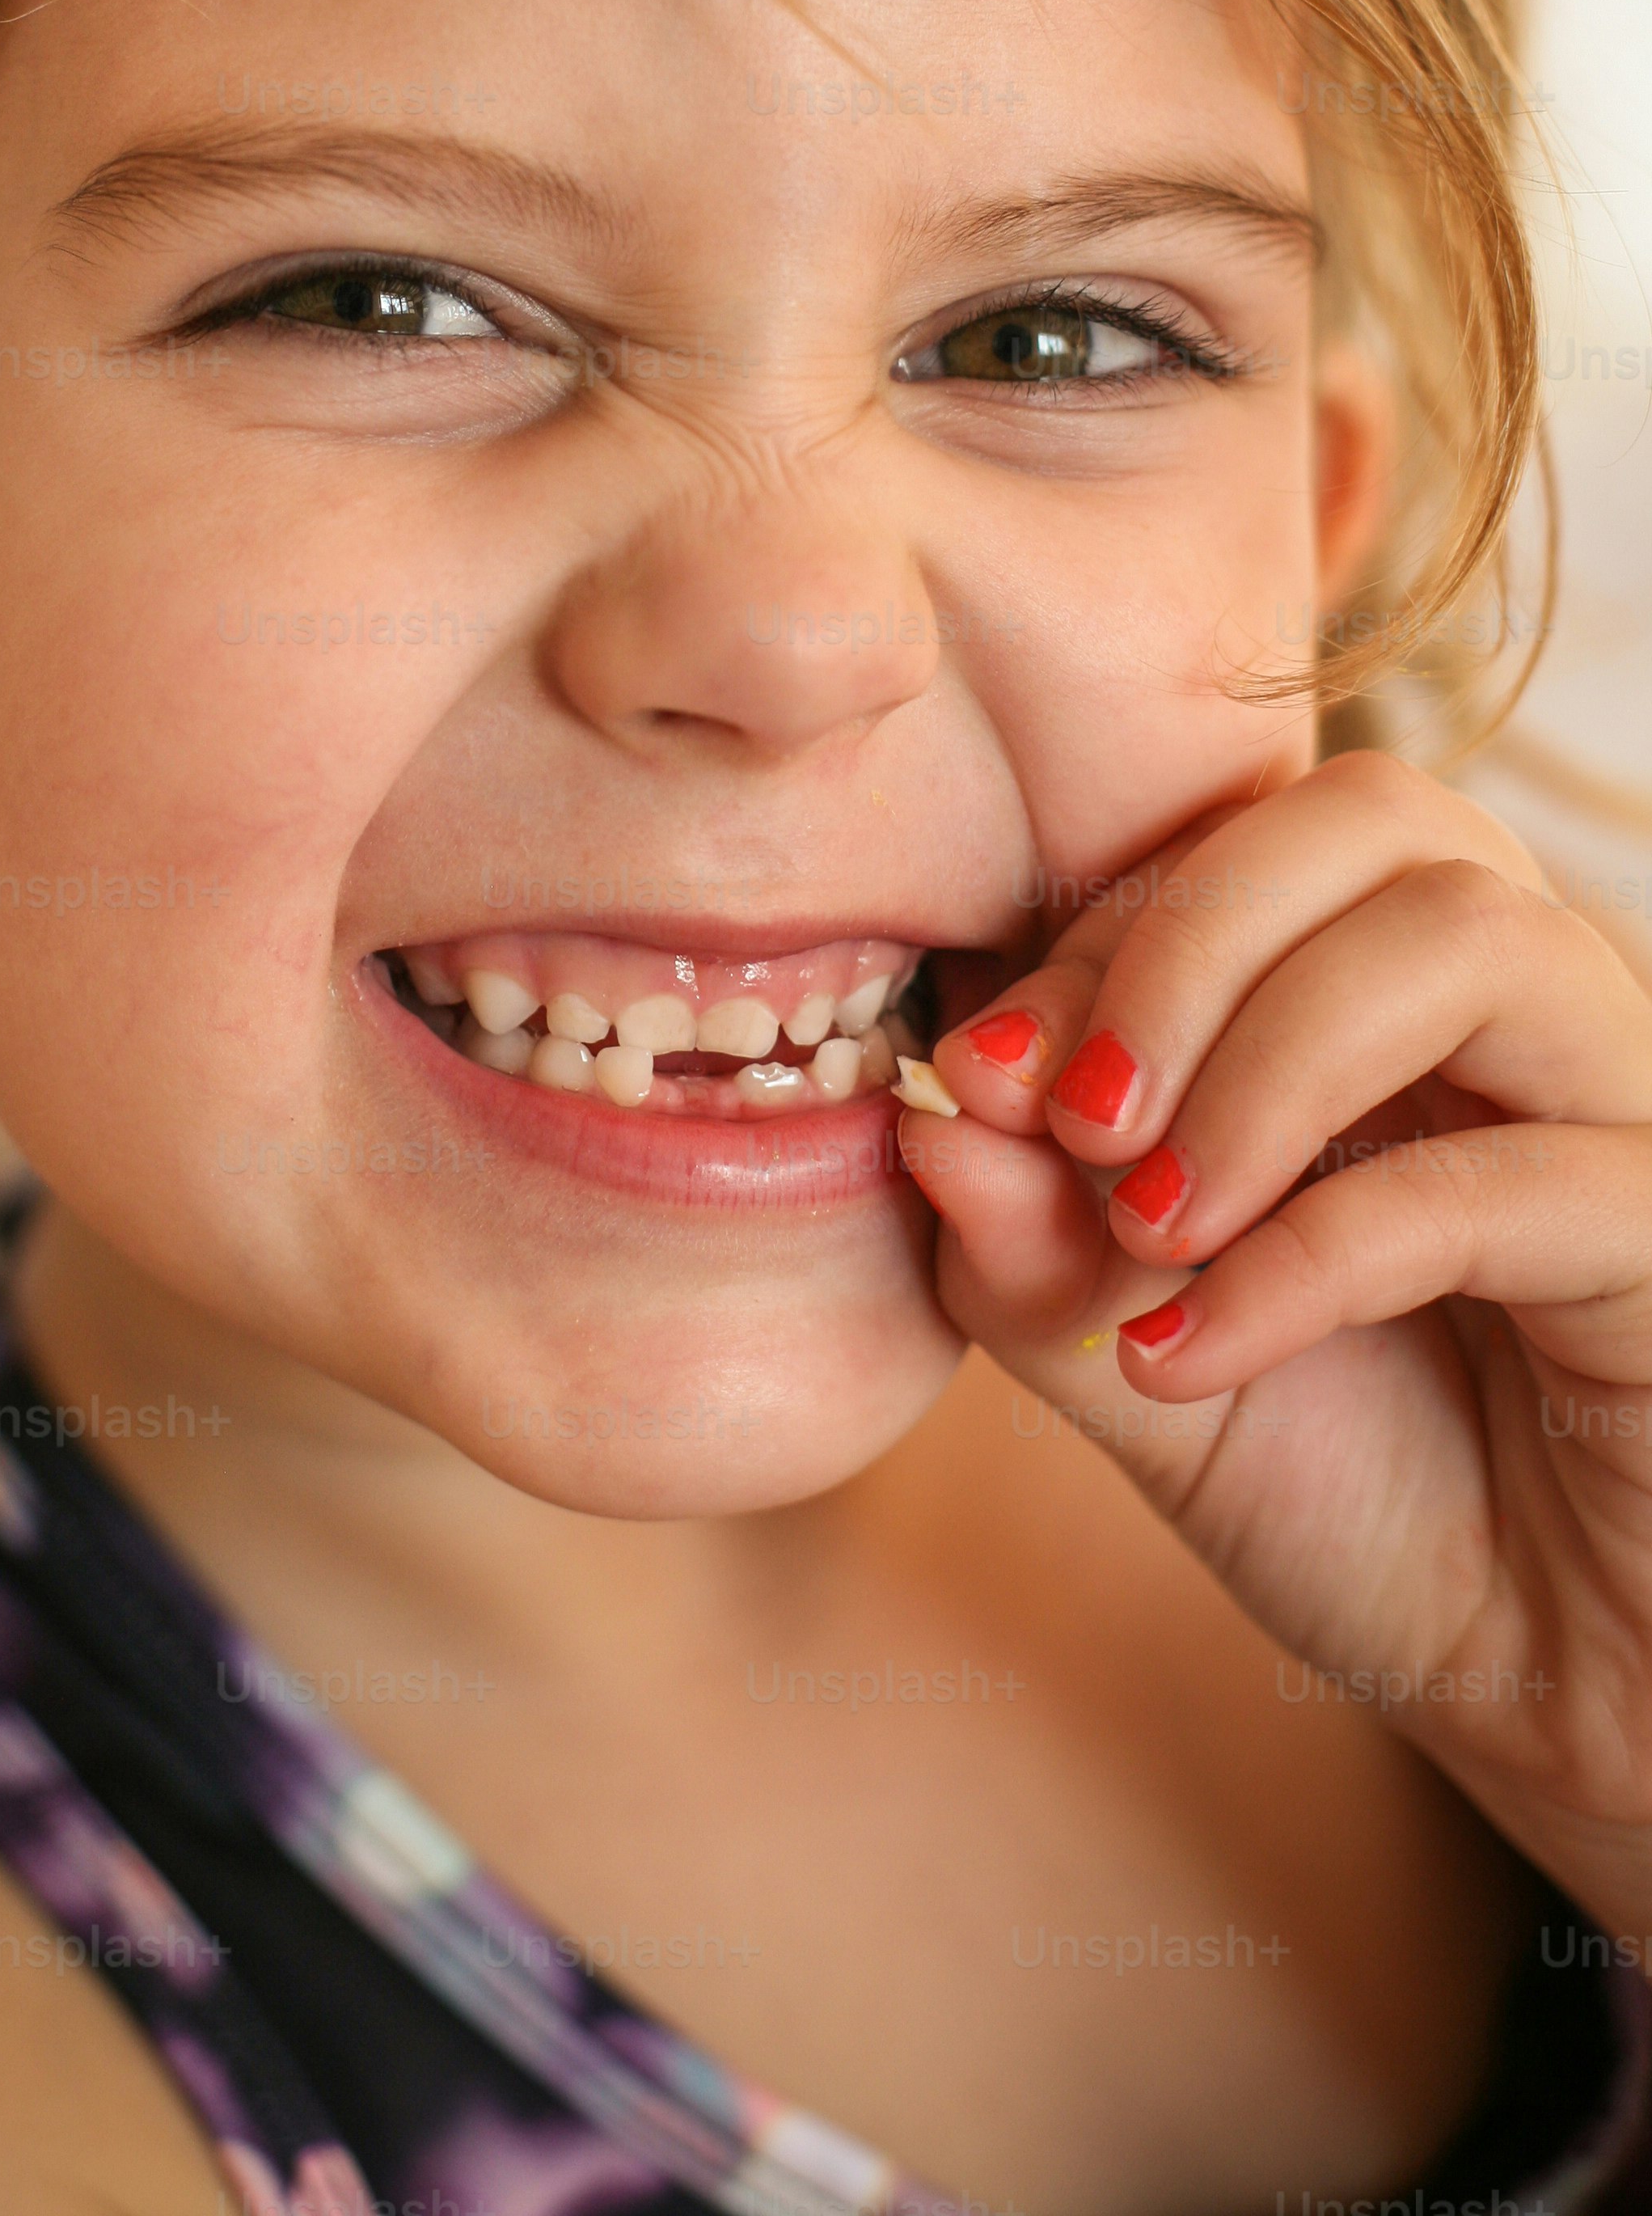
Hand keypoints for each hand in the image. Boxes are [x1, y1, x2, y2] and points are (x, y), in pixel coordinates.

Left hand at [905, 750, 1651, 1930]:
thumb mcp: (1137, 1361)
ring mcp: (1617, 1110)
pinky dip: (1315, 1255)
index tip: (975, 1077)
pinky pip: (1509, 1185)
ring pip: (1467, 940)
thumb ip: (1026, 1244)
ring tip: (1148, 1223)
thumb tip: (926, 1109)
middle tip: (1072, 1120)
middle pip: (1375, 817)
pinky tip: (1191, 1353)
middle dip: (1183, 944)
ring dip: (1265, 1064)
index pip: (1245, 845)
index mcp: (1391, 988)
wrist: (1543, 1693)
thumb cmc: (1363, 1494)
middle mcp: (1521, 1011)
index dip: (1096, 939)